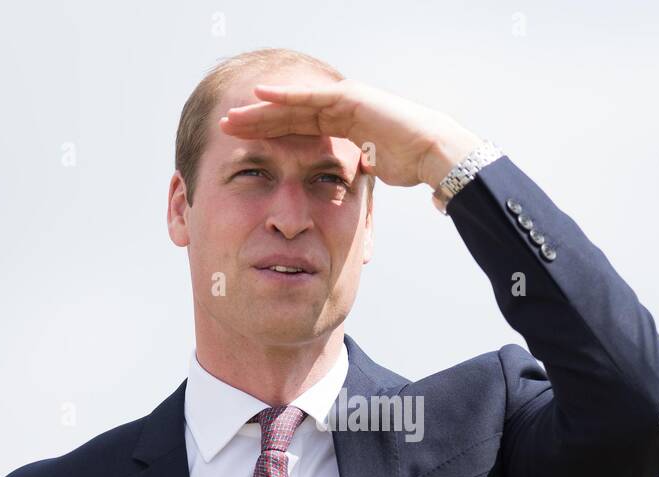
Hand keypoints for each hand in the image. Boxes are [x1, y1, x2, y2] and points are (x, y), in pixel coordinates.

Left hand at [218, 79, 482, 191]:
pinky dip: (285, 97)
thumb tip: (347, 198)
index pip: (296, 132)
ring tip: (233, 114)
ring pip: (294, 104)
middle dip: (256, 122)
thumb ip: (353, 178)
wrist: (433, 155)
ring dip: (262, 109)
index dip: (268, 138)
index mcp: (341, 129)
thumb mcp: (370, 175)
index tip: (241, 147)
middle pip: (288, 116)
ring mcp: (343, 101)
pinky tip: (260, 97)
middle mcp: (339, 111)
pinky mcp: (349, 97)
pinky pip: (311, 98)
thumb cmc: (412, 166)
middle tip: (225, 127)